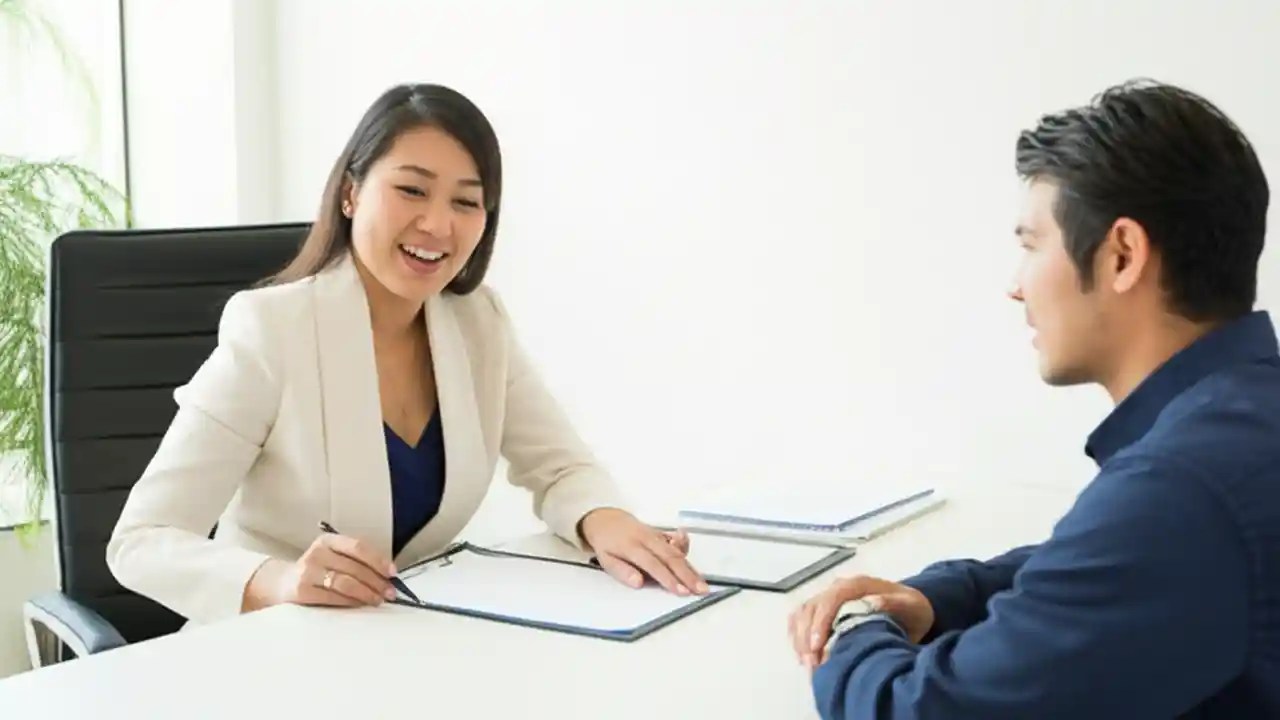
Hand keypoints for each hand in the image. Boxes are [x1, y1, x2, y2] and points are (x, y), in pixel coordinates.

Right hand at [243, 534, 396, 610]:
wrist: (280, 584)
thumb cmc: (314, 571)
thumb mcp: (331, 557)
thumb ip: (354, 561)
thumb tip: (387, 575)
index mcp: (327, 541)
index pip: (358, 547)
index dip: (378, 560)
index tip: (392, 572)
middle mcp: (317, 553)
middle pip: (355, 567)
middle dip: (377, 581)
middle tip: (390, 592)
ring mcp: (308, 571)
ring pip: (346, 583)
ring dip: (367, 593)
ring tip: (378, 600)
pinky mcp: (302, 591)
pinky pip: (333, 597)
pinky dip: (351, 602)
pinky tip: (360, 604)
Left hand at [578, 507, 708, 595]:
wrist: (605, 518)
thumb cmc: (606, 544)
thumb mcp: (605, 559)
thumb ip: (622, 571)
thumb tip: (638, 583)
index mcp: (632, 547)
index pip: (654, 565)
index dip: (669, 578)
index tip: (682, 592)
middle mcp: (647, 539)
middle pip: (671, 557)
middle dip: (688, 575)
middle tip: (701, 590)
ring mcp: (655, 535)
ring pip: (676, 551)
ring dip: (691, 567)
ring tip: (702, 583)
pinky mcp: (660, 533)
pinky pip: (675, 541)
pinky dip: (685, 546)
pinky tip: (690, 548)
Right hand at [788, 575, 934, 668]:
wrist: (910, 609)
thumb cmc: (911, 609)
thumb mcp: (910, 605)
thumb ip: (893, 603)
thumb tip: (872, 604)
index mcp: (857, 585)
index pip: (831, 598)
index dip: (821, 622)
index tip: (818, 646)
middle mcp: (838, 588)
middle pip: (812, 608)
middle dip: (807, 637)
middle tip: (811, 665)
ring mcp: (828, 599)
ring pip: (802, 614)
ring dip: (800, 639)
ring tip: (807, 665)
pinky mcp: (824, 611)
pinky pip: (801, 620)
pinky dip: (797, 637)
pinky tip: (803, 656)